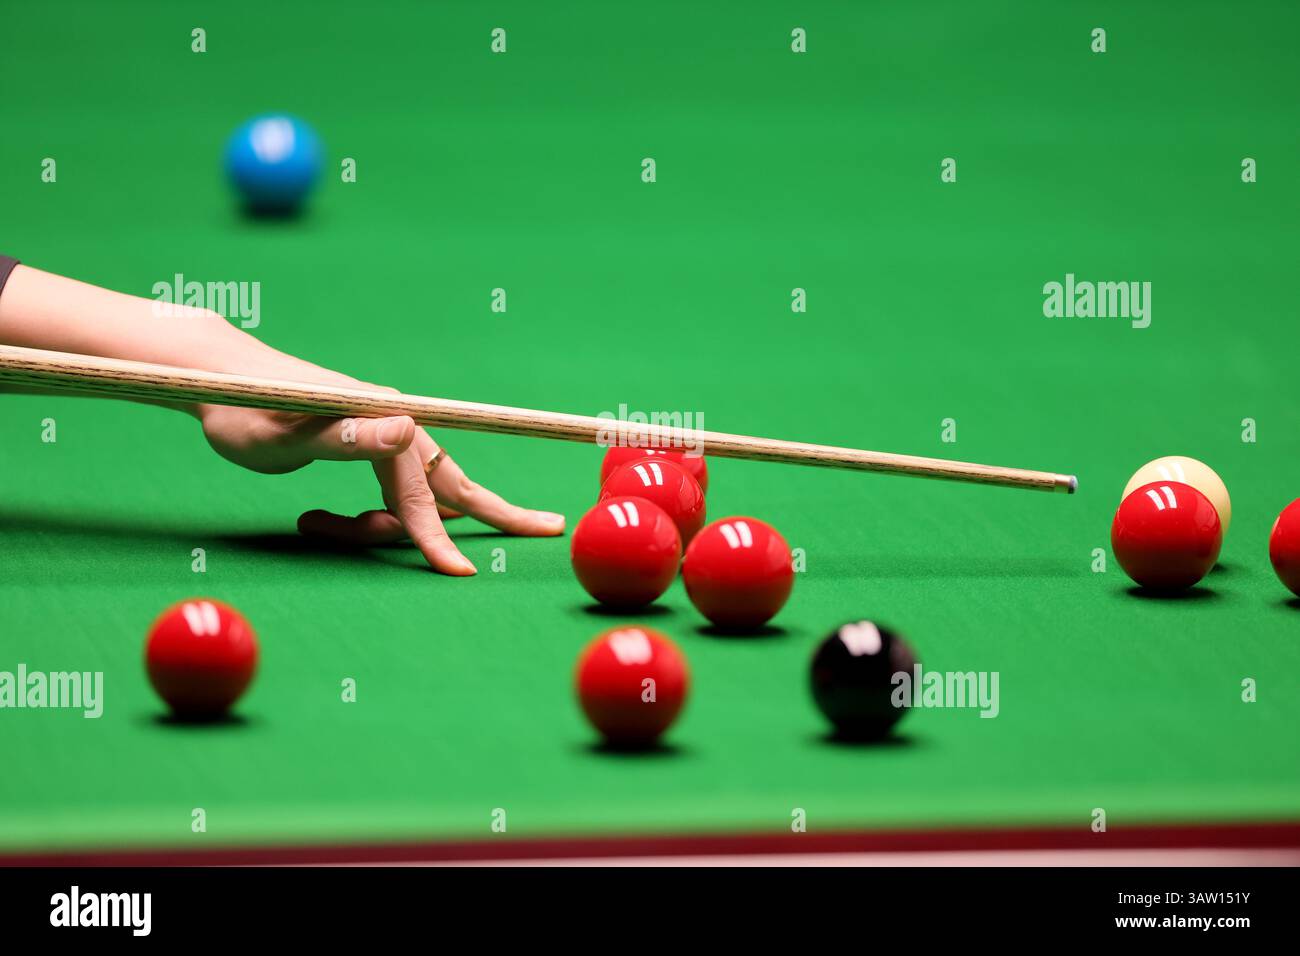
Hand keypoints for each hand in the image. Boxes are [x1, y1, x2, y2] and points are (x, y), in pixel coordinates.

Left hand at [199, 386, 563, 575]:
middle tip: (551, 527)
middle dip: (499, 511)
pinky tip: (317, 522)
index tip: (462, 575)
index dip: (437, 538)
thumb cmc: (245, 409)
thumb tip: (411, 427)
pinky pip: (389, 496)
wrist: (219, 382)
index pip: (420, 493)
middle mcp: (395, 425)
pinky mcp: (371, 445)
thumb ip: (351, 435)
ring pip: (413, 499)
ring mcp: (386, 436)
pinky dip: (367, 520)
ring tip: (310, 525)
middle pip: (452, 484)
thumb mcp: (288, 432)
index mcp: (382, 420)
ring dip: (374, 528)